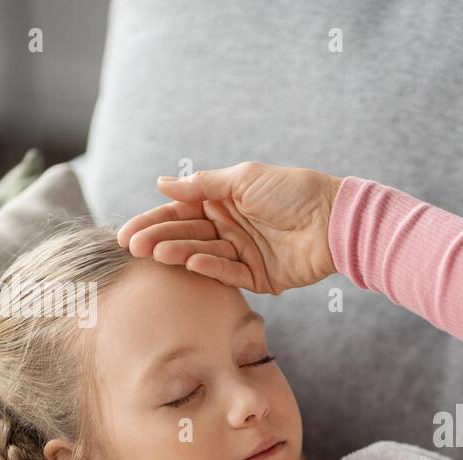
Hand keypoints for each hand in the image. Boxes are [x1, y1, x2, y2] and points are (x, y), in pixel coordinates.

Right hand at [116, 162, 344, 294]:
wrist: (334, 219)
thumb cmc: (293, 191)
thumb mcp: (244, 178)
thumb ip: (203, 185)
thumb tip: (162, 183)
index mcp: (225, 201)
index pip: (181, 212)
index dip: (154, 221)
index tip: (128, 232)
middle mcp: (231, 228)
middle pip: (187, 235)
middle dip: (159, 239)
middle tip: (133, 247)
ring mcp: (244, 253)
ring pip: (204, 254)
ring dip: (180, 253)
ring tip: (157, 254)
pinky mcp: (260, 277)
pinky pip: (230, 274)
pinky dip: (211, 268)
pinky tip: (191, 262)